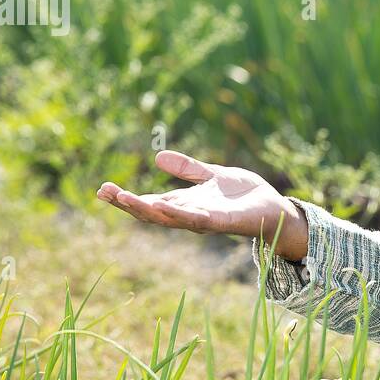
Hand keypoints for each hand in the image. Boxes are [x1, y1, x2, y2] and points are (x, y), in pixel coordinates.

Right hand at [96, 150, 309, 259]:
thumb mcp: (211, 174)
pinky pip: (200, 220)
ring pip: (171, 218)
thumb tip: (158, 156)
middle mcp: (191, 215)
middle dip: (128, 204)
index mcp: (186, 204)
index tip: (103, 189)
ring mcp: (207, 221)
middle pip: (153, 213)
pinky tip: (165, 205)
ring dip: (148, 209)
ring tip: (126, 198)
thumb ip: (188, 168)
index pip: (150, 203)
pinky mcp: (225, 222)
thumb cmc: (244, 195)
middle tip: (104, 192)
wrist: (276, 208)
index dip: (126, 198)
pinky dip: (181, 214)